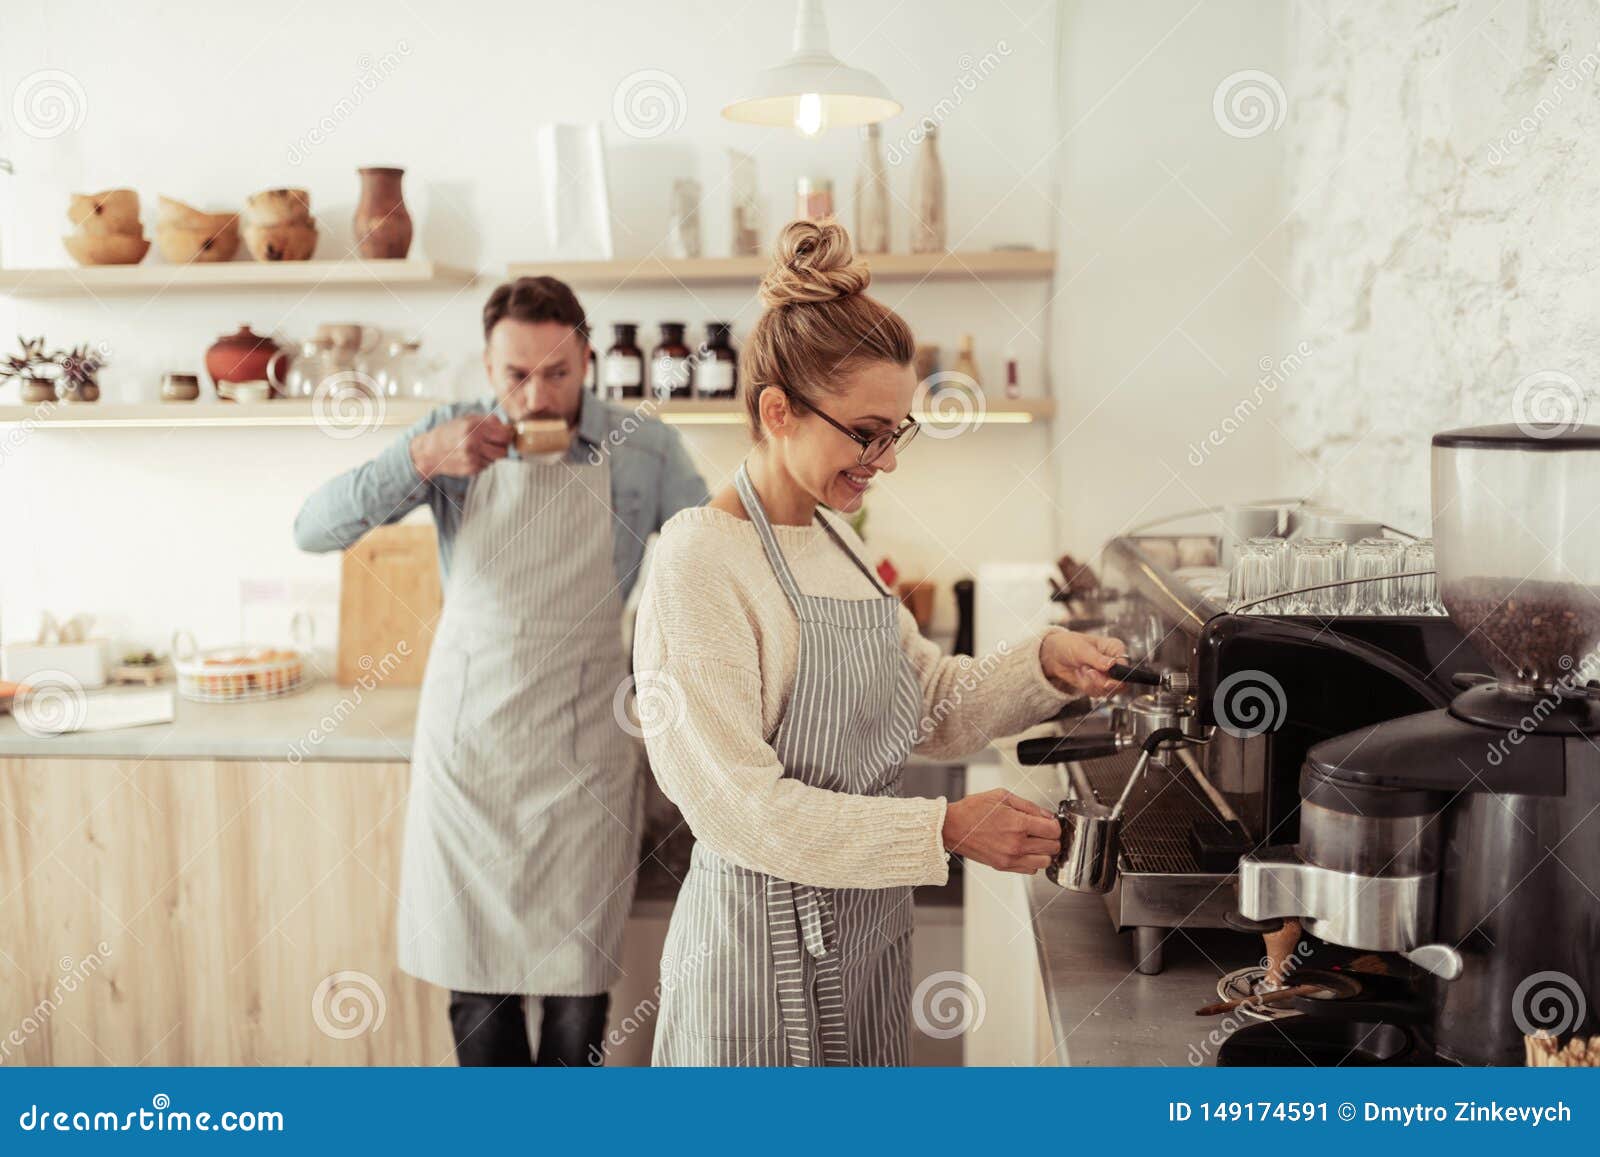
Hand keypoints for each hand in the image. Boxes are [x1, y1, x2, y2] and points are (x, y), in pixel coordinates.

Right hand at [410, 414, 512, 479]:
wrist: (430, 451)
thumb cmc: (450, 432)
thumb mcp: (467, 419)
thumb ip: (488, 421)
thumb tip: (509, 427)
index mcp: (474, 427)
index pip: (504, 434)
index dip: (507, 434)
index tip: (505, 433)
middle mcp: (473, 442)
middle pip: (503, 449)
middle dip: (501, 446)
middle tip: (493, 442)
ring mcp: (472, 457)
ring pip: (496, 458)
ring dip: (492, 454)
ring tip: (479, 448)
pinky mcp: (471, 469)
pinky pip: (487, 465)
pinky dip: (483, 461)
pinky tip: (472, 456)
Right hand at [942, 788, 1060, 873]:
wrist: (951, 827)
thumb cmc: (972, 810)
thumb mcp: (1002, 796)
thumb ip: (1028, 805)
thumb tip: (1047, 815)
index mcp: (1017, 824)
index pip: (1053, 830)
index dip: (1055, 825)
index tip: (1050, 822)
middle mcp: (1016, 844)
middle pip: (1053, 847)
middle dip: (1052, 838)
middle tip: (1044, 831)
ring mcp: (1010, 858)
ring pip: (1045, 862)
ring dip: (1044, 852)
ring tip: (1036, 842)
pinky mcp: (1003, 866)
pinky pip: (1030, 870)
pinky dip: (1032, 861)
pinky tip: (1025, 850)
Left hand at [1040, 629, 1126, 696]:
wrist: (1054, 655)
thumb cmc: (1069, 644)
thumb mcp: (1082, 649)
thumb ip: (1097, 658)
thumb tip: (1112, 664)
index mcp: (1115, 649)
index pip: (1125, 666)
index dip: (1119, 676)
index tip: (1107, 681)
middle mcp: (1114, 663)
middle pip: (1120, 683)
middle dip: (1102, 682)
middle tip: (1089, 673)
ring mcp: (1106, 676)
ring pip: (1108, 690)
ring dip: (1091, 683)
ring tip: (1082, 668)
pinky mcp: (1098, 685)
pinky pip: (1097, 693)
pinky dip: (1086, 686)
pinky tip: (1080, 674)